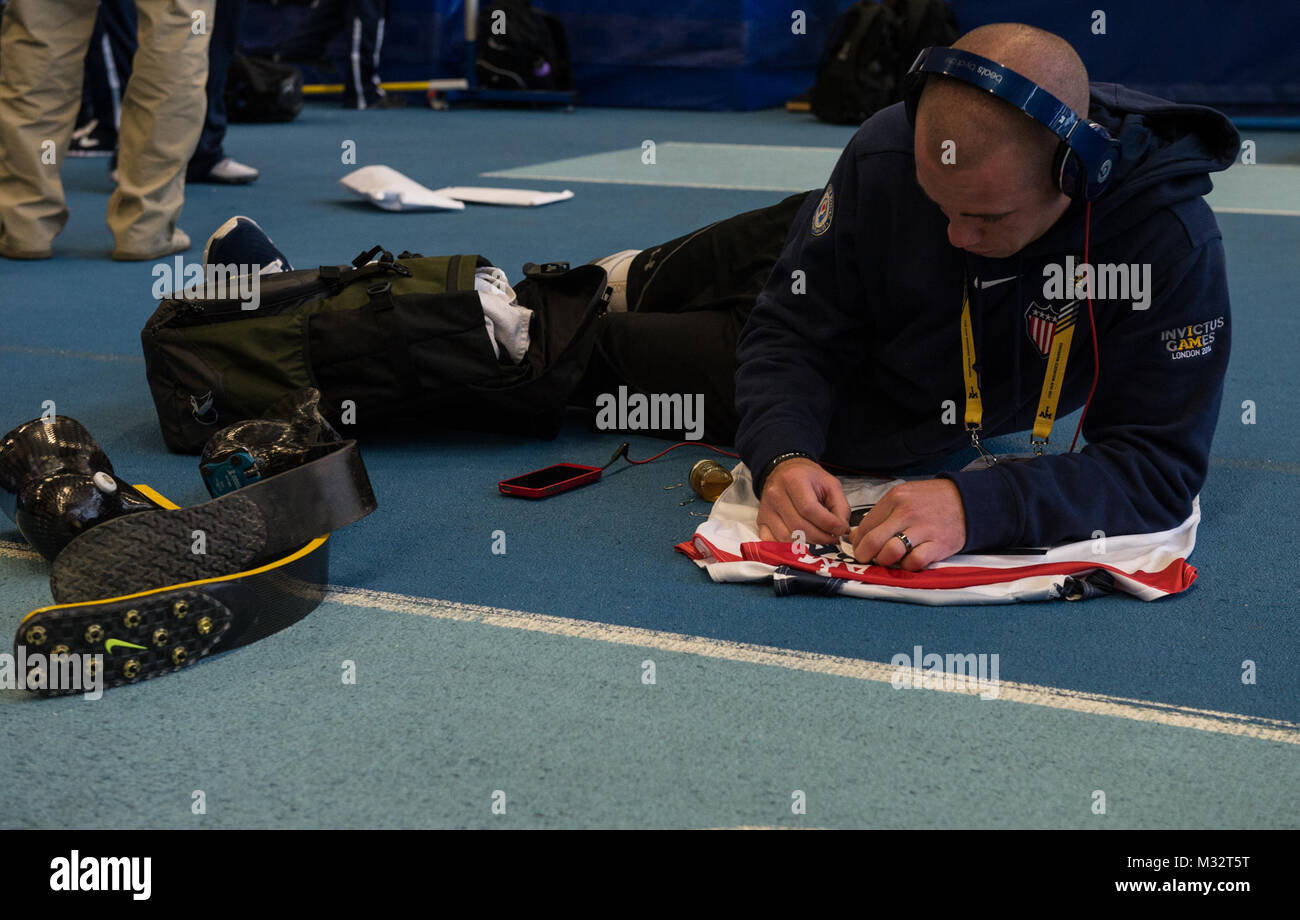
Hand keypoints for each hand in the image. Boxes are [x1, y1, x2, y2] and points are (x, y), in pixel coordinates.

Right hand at [757, 458, 849, 543]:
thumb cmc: (808, 478)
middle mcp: (775, 494)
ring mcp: (766, 510)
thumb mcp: (830, 485)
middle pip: (798, 527)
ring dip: (807, 545)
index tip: (840, 530)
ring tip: (820, 540)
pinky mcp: (761, 521)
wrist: (784, 471)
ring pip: (787, 538)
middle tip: (832, 539)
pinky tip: (802, 543)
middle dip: (820, 538)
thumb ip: (840, 507)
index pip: (809, 509)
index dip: (828, 524)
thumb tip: (841, 530)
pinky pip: (773, 542)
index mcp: (793, 480)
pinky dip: (789, 548)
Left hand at [849, 478, 966, 569]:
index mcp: (896, 498)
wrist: (968, 500)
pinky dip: (908, 566)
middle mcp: (907, 512)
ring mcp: (923, 528)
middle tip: (865, 559)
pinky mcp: (938, 544)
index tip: (859, 547)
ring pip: (891, 552)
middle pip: (873, 540)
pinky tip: (908, 562)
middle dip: (864, 554)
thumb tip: (857, 535)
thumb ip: (881, 514)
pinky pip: (915, 561)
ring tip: (887, 560)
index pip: (866, 525)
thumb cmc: (932, 500)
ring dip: (884, 561)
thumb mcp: (904, 497)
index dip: (858, 541)